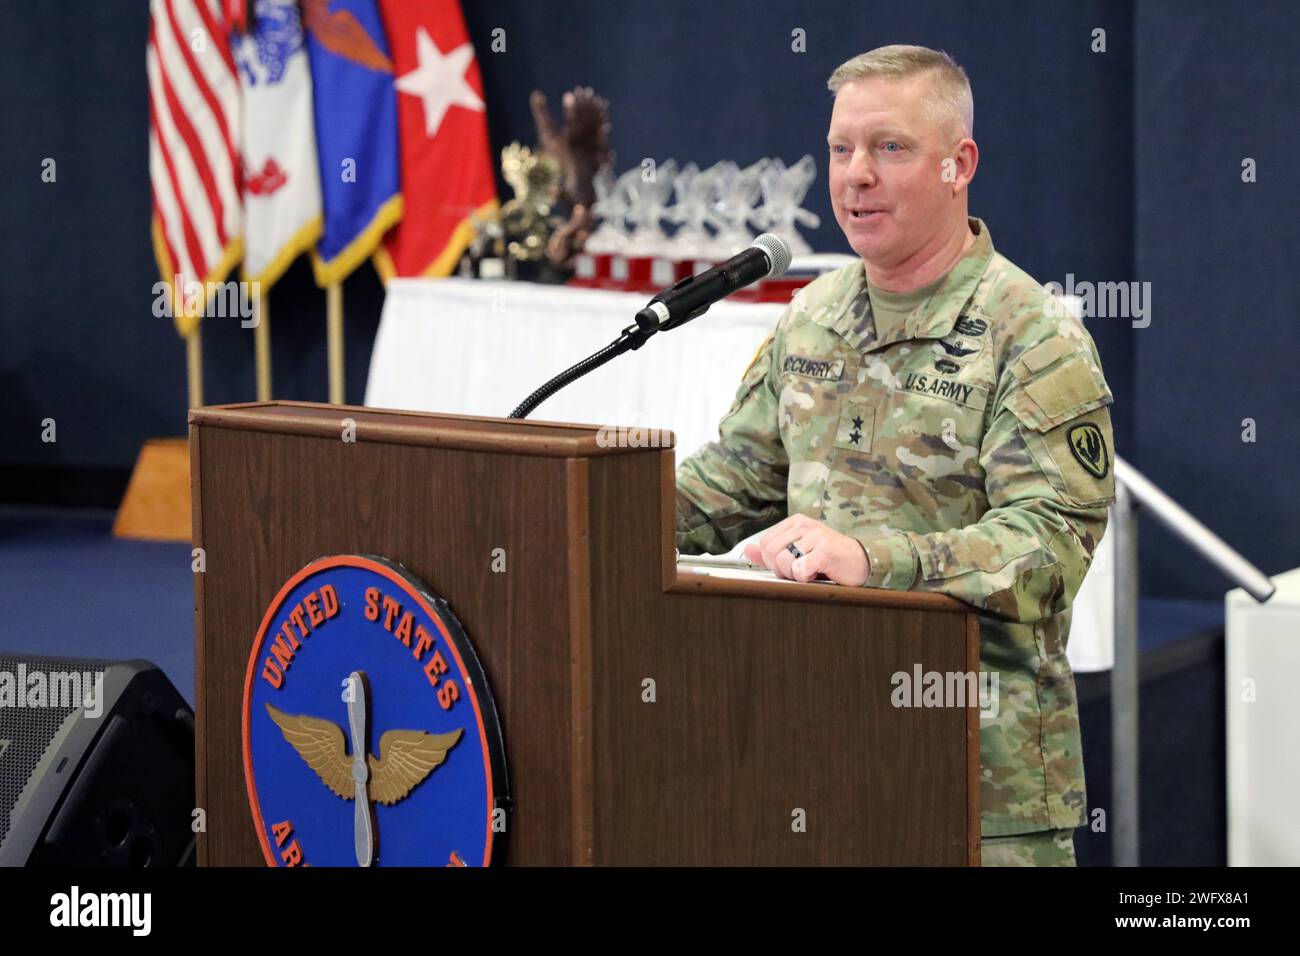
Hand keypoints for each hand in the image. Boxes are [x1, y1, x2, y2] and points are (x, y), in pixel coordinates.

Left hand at [743, 514, 870, 585]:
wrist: (861, 561)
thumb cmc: (829, 558)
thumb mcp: (798, 552)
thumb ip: (772, 552)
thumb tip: (747, 550)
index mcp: (795, 522)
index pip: (765, 543)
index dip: (772, 562)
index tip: (791, 565)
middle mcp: (804, 525)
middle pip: (770, 551)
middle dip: (781, 569)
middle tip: (800, 571)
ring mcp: (816, 536)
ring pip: (783, 561)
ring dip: (794, 575)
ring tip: (810, 572)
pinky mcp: (825, 551)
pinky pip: (800, 569)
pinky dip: (805, 578)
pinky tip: (817, 574)